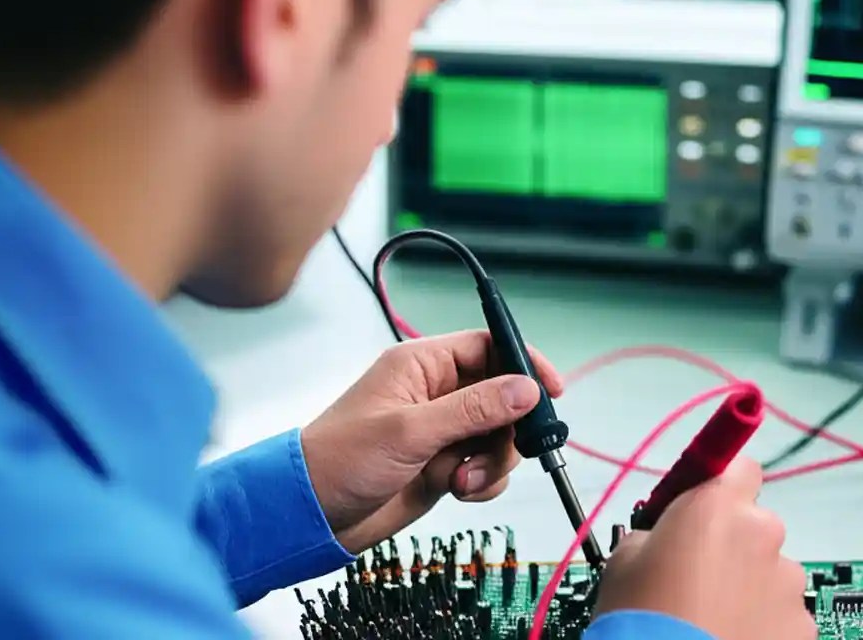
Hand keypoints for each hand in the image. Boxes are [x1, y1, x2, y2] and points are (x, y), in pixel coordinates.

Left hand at [300, 330, 563, 552]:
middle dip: (509, 427)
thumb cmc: (342, 460)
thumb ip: (474, 409)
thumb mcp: (412, 431)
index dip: (523, 363)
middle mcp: (436, 392)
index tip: (552, 389)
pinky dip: (484, 481)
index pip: (488, 346)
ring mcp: (442, 430)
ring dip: (494, 460)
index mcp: (422, 365)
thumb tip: (526, 390)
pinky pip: (487, 466)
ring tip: (465, 479)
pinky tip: (459, 491)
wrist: (311, 515)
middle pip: (502, 395)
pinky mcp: (445, 464)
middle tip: (509, 448)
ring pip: (499, 435)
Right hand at [593, 458, 815, 639]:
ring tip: (717, 618)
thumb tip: (667, 539)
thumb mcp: (626, 558)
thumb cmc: (640, 615)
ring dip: (750, 588)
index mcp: (719, 507)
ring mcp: (788, 584)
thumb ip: (658, 533)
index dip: (722, 483)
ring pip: (771, 573)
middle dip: (733, 545)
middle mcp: (764, 535)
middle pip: (755, 526)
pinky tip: (735, 636)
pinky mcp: (801, 626)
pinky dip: (764, 623)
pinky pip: (782, 613)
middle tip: (700, 577)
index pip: (741, 466)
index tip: (707, 503)